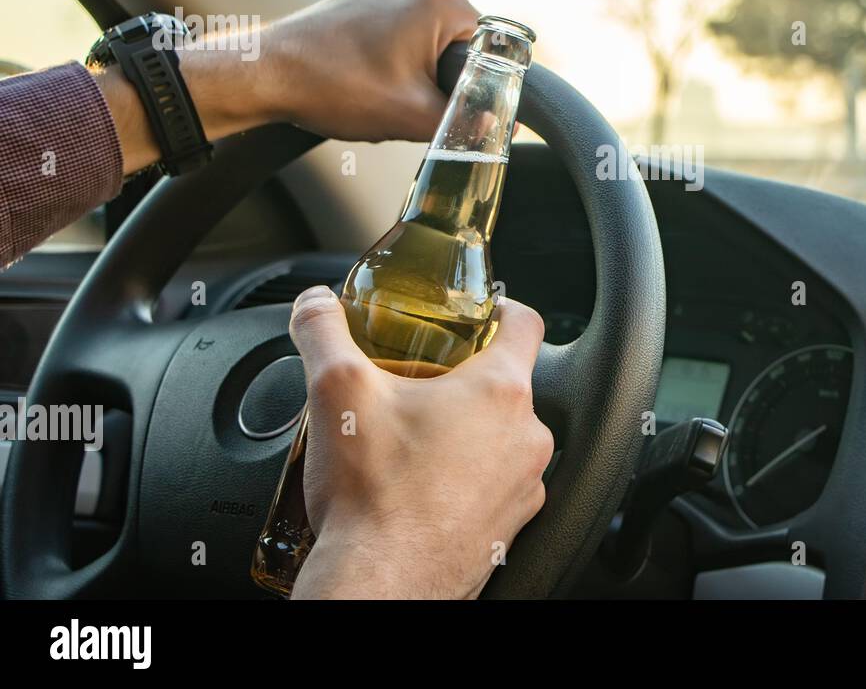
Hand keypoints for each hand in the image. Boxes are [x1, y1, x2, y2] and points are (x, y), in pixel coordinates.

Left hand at [260, 0, 479, 141]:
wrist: (267, 71)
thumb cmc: (334, 85)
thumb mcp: (413, 115)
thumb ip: (467, 125)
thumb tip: (501, 130)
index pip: (495, 53)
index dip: (481, 91)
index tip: (452, 111)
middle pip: (467, 48)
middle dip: (446, 83)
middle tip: (410, 104)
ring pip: (439, 46)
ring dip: (423, 76)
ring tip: (386, 92)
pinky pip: (413, 36)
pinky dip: (403, 63)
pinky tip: (374, 81)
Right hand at [285, 286, 553, 599]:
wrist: (382, 586)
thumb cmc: (374, 497)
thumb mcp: (336, 391)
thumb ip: (324, 333)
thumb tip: (314, 305)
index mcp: (500, 392)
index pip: (526, 323)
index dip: (501, 308)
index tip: (480, 313)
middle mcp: (526, 437)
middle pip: (507, 384)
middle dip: (464, 379)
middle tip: (419, 384)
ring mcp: (524, 486)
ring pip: (503, 438)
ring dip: (466, 433)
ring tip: (413, 441)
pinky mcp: (509, 527)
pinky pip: (496, 486)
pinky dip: (466, 480)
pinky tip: (422, 487)